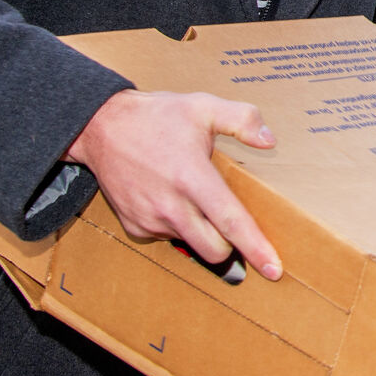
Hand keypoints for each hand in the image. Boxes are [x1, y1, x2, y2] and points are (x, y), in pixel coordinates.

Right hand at [65, 90, 282, 279]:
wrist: (102, 127)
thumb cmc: (157, 116)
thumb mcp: (203, 106)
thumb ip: (242, 119)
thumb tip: (269, 141)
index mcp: (192, 177)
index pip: (230, 222)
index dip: (255, 247)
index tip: (273, 269)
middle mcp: (171, 205)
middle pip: (214, 250)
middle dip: (230, 245)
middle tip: (230, 220)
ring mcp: (150, 220)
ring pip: (191, 244)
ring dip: (201, 231)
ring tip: (192, 196)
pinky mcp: (135, 227)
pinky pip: (167, 237)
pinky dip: (176, 226)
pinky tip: (169, 198)